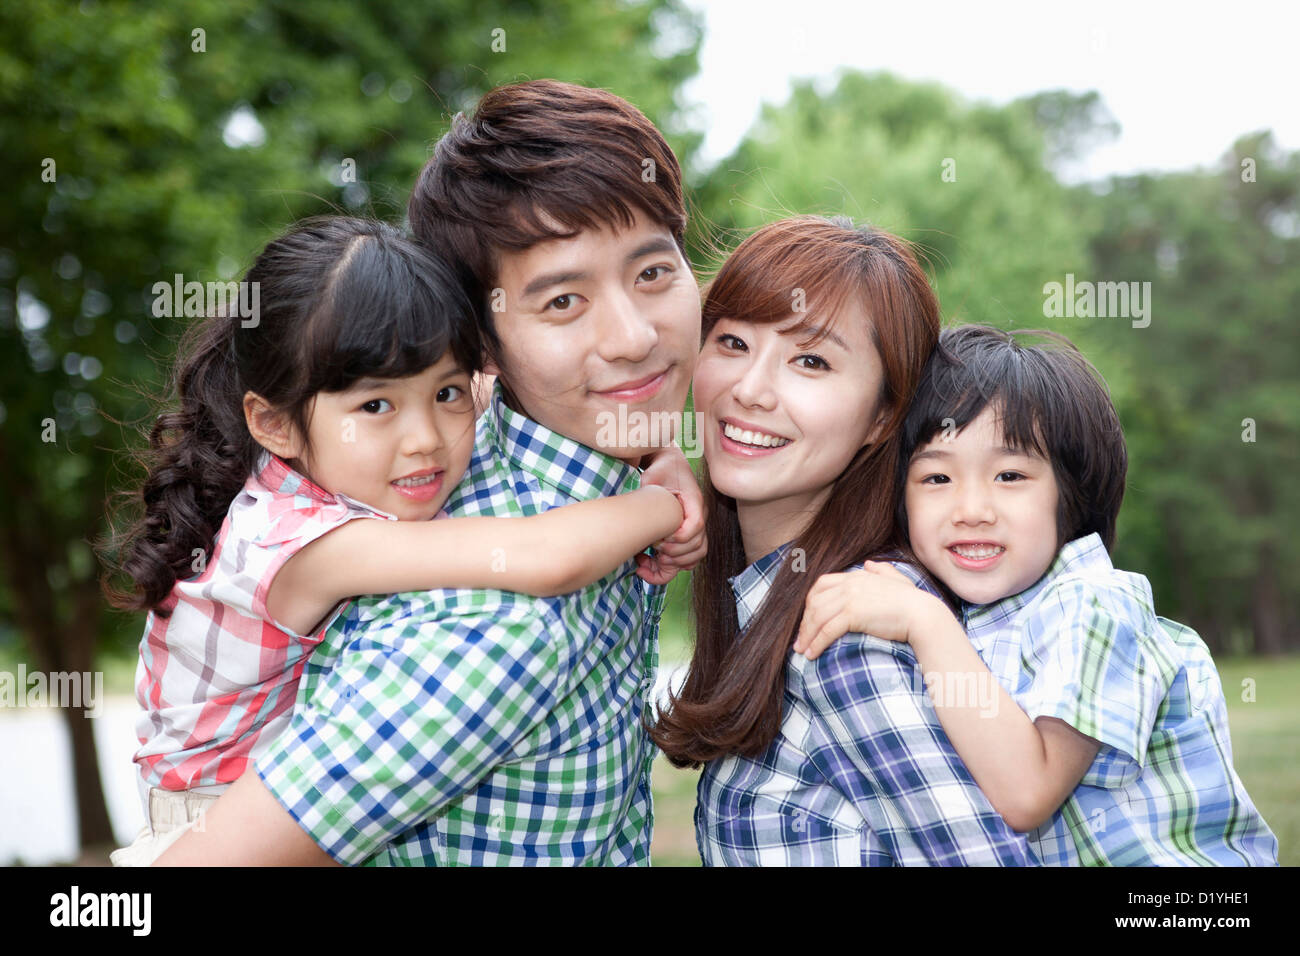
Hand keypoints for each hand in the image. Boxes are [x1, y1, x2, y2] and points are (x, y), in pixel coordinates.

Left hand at [636, 443, 706, 584]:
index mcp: (694, 501)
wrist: (669, 466)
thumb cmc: (661, 470)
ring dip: (675, 563)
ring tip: (652, 559)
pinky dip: (676, 565)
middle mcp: (699, 516)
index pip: (696, 525)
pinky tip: (654, 562)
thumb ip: (650, 490)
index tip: (659, 540)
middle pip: (699, 545)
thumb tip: (644, 512)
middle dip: (674, 554)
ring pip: (697, 555)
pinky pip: (691, 557)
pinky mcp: (689, 534)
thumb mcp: (652, 476)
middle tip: (653, 549)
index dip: (679, 538)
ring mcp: (695, 527)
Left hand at [794, 561, 933, 659]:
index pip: (821, 585)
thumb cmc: (912, 601)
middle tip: (799, 640)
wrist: (922, 614)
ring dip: (806, 635)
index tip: (806, 620)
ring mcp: (850, 598)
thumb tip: (868, 564)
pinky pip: (827, 630)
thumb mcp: (895, 579)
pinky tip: (812, 654)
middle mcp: (850, 584)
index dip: (810, 603)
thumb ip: (881, 570)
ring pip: (817, 617)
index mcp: (856, 576)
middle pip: (815, 602)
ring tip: (801, 651)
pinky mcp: (853, 615)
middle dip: (804, 622)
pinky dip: (816, 643)